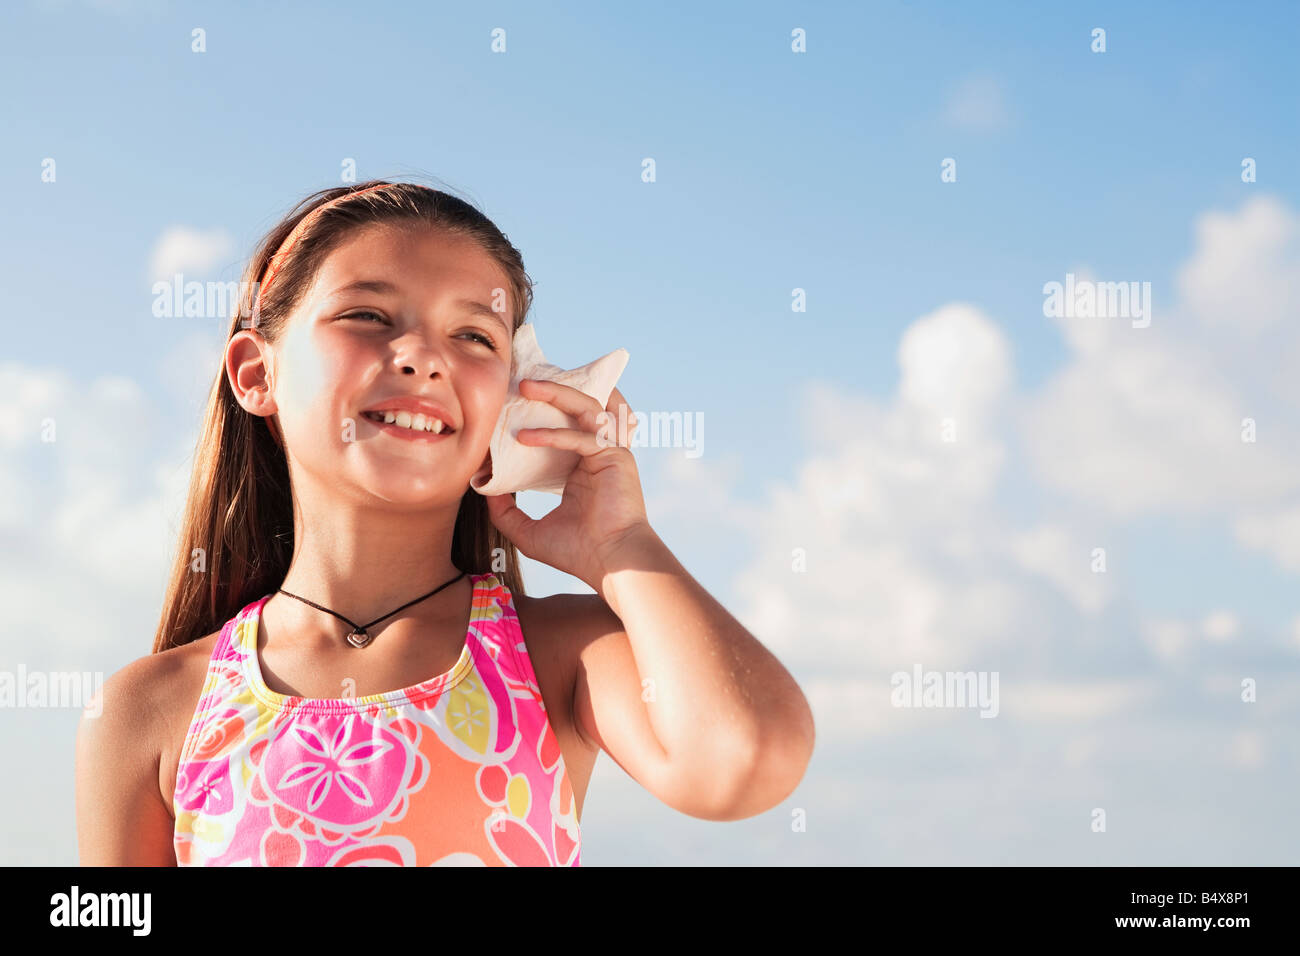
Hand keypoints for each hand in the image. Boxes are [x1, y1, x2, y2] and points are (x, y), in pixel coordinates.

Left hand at [483, 379, 653, 589]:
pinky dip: (555, 434)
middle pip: (580, 406)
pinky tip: (526, 438)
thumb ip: (504, 512)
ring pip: (587, 408)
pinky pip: (584, 436)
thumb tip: (482, 489)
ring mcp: (611, 452)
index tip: (513, 403)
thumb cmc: (577, 552)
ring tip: (526, 387)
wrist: (610, 565)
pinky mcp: (617, 457)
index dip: (544, 409)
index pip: (567, 424)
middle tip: (520, 382)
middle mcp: (600, 452)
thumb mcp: (528, 532)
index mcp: (583, 465)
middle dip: (552, 389)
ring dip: (558, 393)